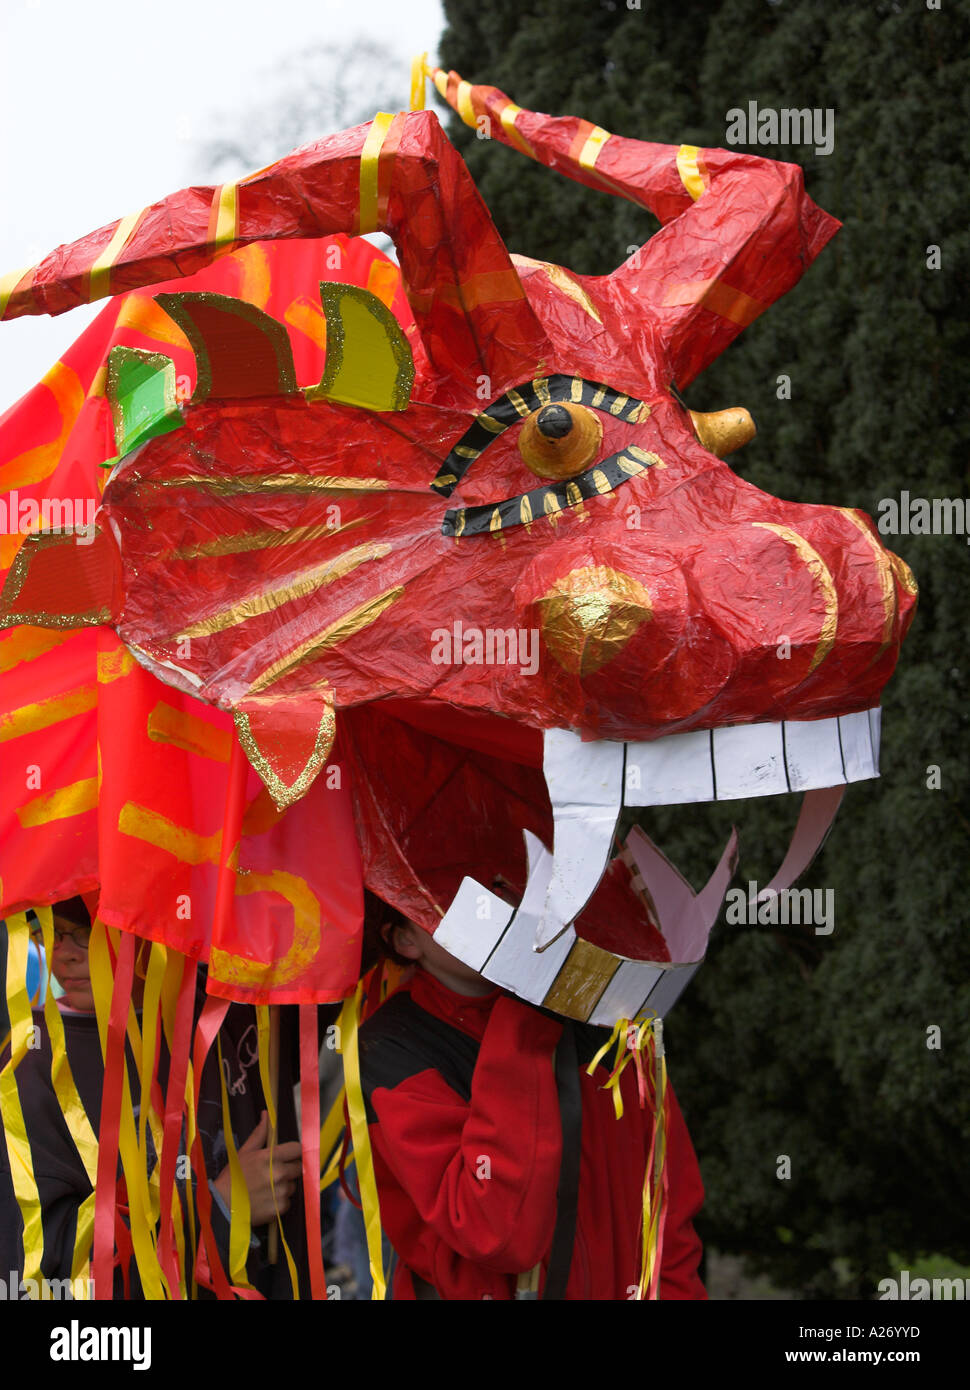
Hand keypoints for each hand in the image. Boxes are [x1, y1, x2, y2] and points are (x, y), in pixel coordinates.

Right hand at [213, 1111, 303, 1226]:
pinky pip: (288, 1202)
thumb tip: (266, 1115)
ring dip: (284, 1186)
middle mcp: (279, 1174)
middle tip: (276, 1173)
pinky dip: (280, 1201)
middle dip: (290, 1169)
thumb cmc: (231, 1178)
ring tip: (268, 1188)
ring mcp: (280, 1192)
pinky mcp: (280, 1208)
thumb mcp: (243, 1153)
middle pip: (298, 1168)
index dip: (294, 1152)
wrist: (222, 1206)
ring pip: (292, 1186)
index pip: (297, 1149)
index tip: (290, 1155)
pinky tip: (267, 1200)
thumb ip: (259, 1134)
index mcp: (271, 1157)